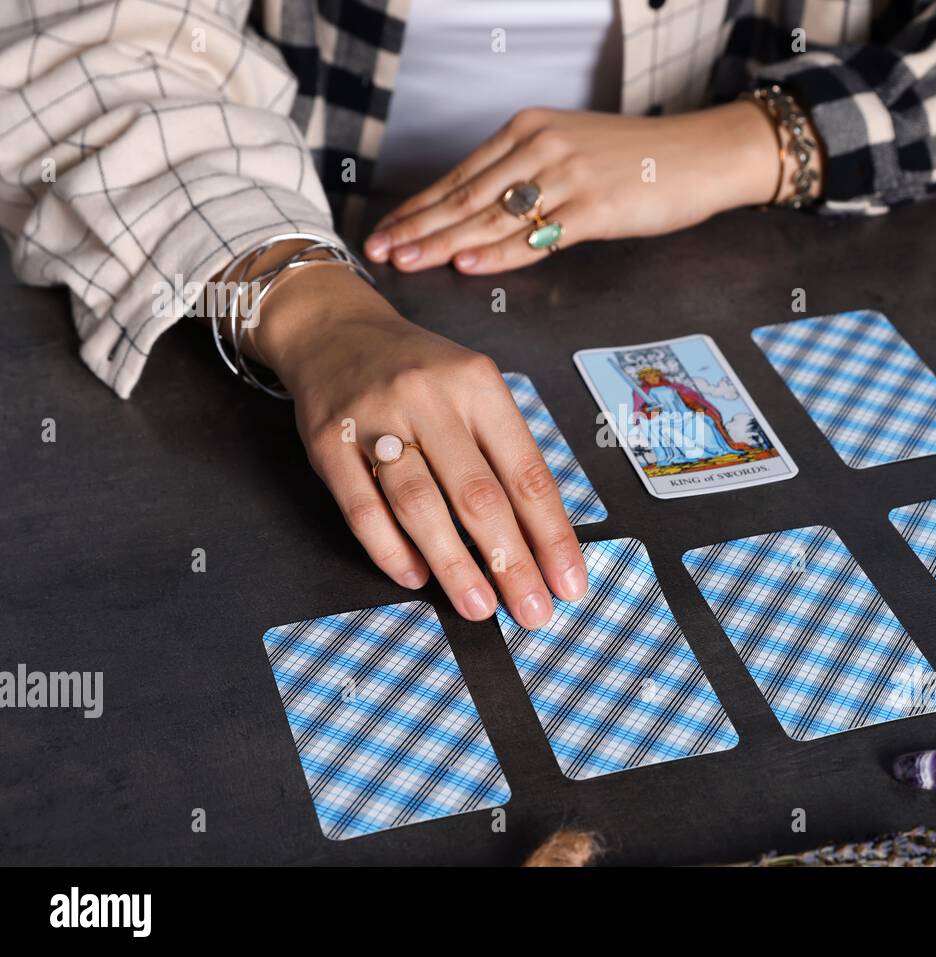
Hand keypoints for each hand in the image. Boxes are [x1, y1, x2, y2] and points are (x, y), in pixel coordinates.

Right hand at [248, 264, 586, 628]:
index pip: (527, 473)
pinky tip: (415, 578)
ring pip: (420, 505)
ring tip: (479, 607)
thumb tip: (540, 539)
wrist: (334, 331)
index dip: (552, 535)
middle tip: (533, 612)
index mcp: (479, 386)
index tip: (569, 584)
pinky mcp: (329, 443)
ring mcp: (375, 419)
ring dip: (454, 564)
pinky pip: (362, 508)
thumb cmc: (421, 374)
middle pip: (479, 495)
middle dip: (511, 563)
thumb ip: (504, 454)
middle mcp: (430, 398)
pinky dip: (390, 550)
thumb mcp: (474, 391)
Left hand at [363, 101, 808, 273]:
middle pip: (466, 194)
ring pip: (493, 216)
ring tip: (409, 262)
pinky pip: (538, 236)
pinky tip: (469, 263)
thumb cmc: (639, 160)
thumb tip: (481, 211)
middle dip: (418, 226)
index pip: (460, 173)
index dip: (419, 205)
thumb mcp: (573, 150)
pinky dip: (500, 251)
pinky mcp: (596, 208)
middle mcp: (541, 147)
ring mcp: (568, 176)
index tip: (386, 229)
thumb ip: (527, 173)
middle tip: (381, 251)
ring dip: (445, 242)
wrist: (700, 154)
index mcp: (529, 130)